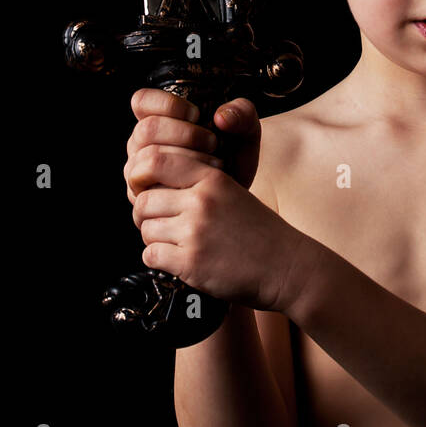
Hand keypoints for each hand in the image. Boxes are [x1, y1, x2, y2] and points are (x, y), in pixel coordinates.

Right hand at [124, 87, 261, 202]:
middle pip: (146, 129)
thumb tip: (221, 117)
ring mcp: (140, 170)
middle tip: (213, 142)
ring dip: (185, 157)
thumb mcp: (245, 130)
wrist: (234, 195)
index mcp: (157, 119)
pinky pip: (150, 186)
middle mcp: (142, 144)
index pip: (142, 101)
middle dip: (184, 134)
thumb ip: (241, 113)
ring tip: (215, 163)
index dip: (165, 103)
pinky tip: (203, 182)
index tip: (196, 114)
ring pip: (148, 157)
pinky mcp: (145, 196)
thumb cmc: (233, 157)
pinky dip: (180, 182)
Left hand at [124, 88, 309, 312]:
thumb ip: (196, 183)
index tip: (143, 187)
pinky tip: (176, 259)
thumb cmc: (259, 231)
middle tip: (158, 222)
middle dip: (145, 214)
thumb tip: (150, 183)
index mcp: (213, 178)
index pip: (155, 160)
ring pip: (145, 229)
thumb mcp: (231, 191)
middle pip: (144, 200)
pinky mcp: (191, 262)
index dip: (140, 173)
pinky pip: (151, 255)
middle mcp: (202, 201)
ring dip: (154, 238)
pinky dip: (157, 259)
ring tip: (174, 243)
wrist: (285, 266)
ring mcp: (195, 232)